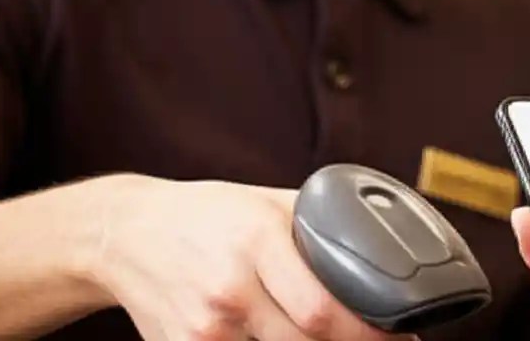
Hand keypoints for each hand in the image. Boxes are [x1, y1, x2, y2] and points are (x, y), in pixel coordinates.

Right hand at [85, 174, 416, 340]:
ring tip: (330, 336)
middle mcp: (230, 287)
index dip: (370, 333)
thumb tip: (381, 249)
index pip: (323, 308)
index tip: (402, 335)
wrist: (126, 233)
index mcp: (257, 239)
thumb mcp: (266, 202)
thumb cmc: (208, 216)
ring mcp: (204, 328)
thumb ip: (320, 224)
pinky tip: (278, 336)